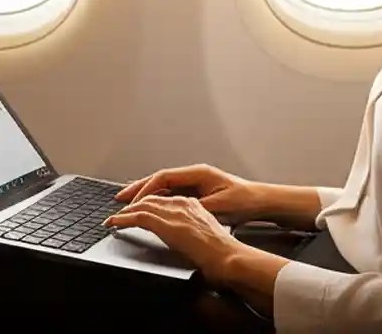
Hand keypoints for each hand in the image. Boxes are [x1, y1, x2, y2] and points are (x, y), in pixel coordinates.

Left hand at [102, 195, 243, 284]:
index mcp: (193, 204)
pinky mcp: (166, 224)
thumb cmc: (223, 254)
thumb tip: (185, 241)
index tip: (137, 210)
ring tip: (114, 218)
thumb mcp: (206, 236)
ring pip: (141, 205)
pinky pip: (137, 217)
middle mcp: (182, 203)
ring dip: (124, 212)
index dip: (147, 203)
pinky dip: (122, 219)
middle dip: (133, 204)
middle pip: (150, 198)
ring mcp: (173, 212)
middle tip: (120, 212)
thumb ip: (193, 232)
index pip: (164, 198)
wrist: (228, 258)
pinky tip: (113, 223)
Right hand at [115, 164, 265, 225]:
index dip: (146, 188)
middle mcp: (194, 174)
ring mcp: (195, 182)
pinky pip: (171, 193)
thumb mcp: (219, 205)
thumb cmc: (244, 201)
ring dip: (146, 193)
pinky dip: (157, 199)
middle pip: (159, 179)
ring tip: (128, 201)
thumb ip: (196, 205)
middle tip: (120, 198)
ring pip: (163, 186)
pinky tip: (149, 207)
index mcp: (197, 173)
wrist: (261, 201)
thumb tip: (177, 207)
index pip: (164, 177)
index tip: (133, 200)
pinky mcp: (197, 191)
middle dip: (138, 188)